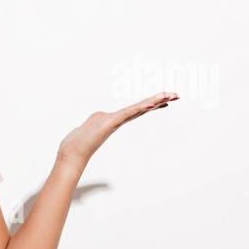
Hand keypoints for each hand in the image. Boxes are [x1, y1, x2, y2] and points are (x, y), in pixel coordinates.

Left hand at [57, 91, 177, 169]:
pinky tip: (149, 105)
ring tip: (169, 96)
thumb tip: (99, 116)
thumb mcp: (91, 123)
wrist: (72, 153)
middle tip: (176, 95)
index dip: (152, 103)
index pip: (137, 109)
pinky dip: (137, 108)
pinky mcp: (109, 124)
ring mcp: (115, 122)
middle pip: (142, 108)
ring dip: (153, 102)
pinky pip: (126, 114)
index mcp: (116, 119)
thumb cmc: (80, 141)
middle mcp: (118, 120)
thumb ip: (97, 118)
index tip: (166, 98)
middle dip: (159, 101)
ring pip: (137, 109)